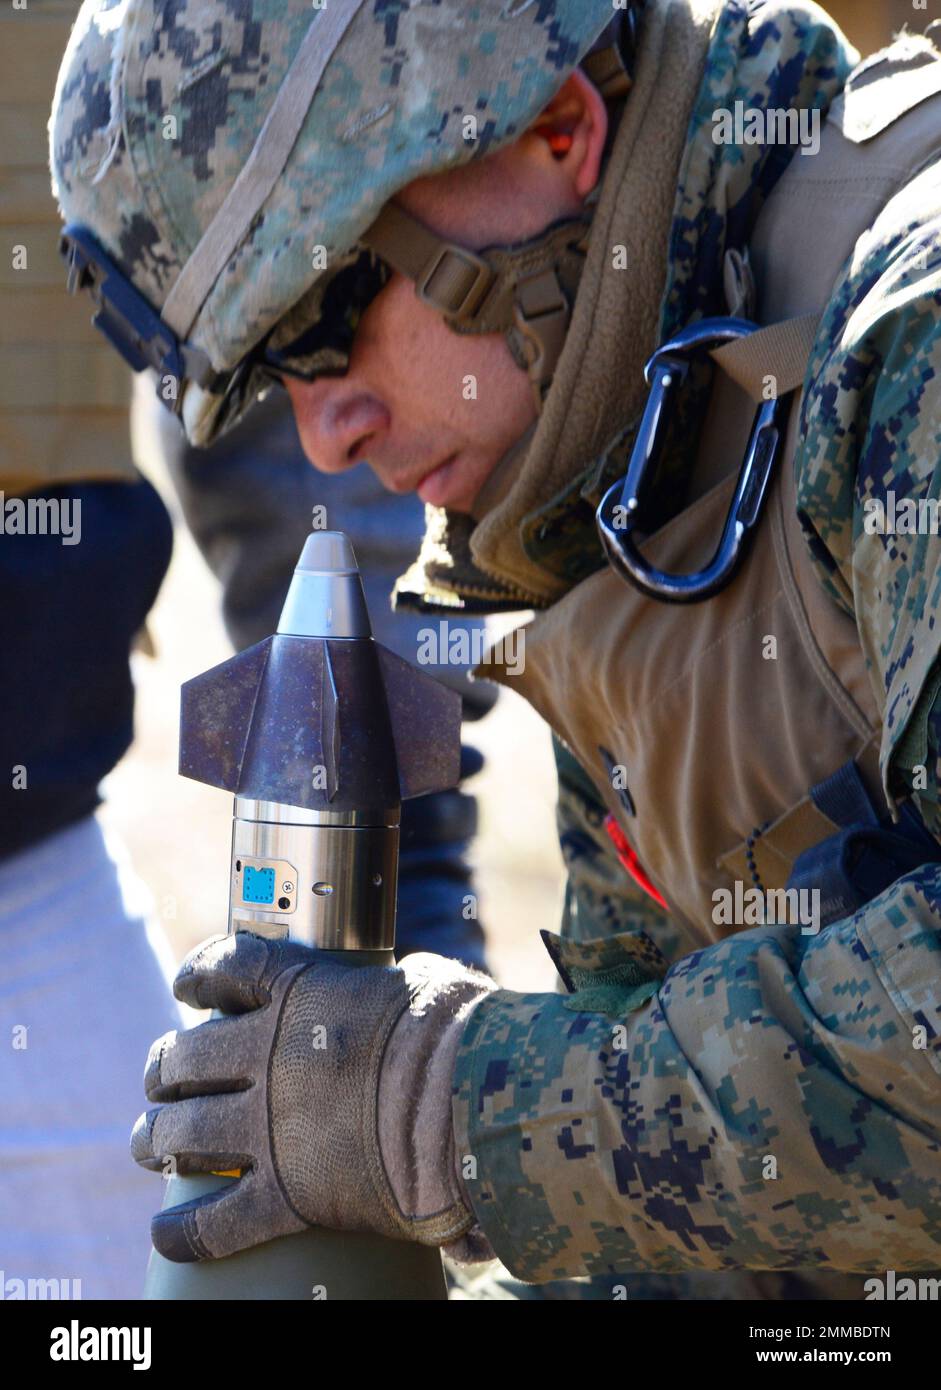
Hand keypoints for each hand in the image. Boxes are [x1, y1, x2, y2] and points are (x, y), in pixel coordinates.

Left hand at [131, 931, 494, 1261]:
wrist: (473, 1104)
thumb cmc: (462, 1033)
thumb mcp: (422, 982)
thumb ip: (389, 990)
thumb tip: (402, 991)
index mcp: (298, 996)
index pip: (224, 967)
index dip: (197, 975)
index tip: (188, 987)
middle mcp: (267, 1058)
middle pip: (183, 1057)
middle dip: (165, 1068)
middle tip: (164, 1079)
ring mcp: (269, 1129)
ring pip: (180, 1135)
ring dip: (157, 1140)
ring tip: (151, 1146)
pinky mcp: (286, 1198)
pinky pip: (212, 1225)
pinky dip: (183, 1233)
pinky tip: (166, 1234)